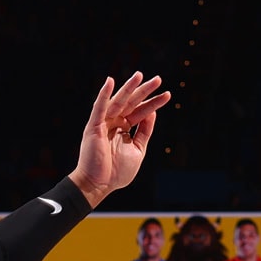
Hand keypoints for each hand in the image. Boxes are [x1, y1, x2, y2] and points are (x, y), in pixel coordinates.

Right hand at [69, 72, 170, 205]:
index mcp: (123, 128)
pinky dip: (104, 95)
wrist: (99, 185)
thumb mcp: (137, 149)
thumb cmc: (116, 172)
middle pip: (131, 103)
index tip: (167, 94)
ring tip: (140, 75)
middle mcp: (113, 122)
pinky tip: (110, 82)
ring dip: (129, 88)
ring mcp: (103, 123)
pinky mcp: (93, 127)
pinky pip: (99, 108)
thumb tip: (152, 112)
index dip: (153, 103)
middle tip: (158, 79)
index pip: (140, 112)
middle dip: (144, 90)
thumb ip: (144, 131)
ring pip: (118, 101)